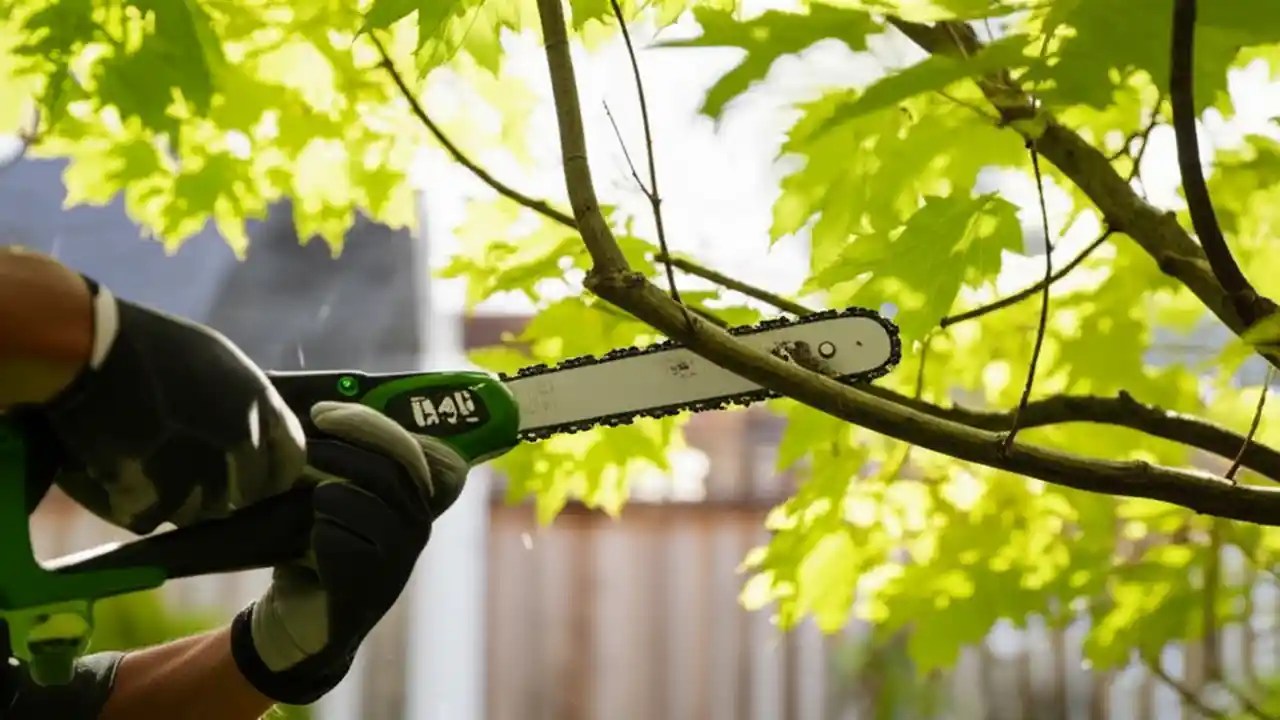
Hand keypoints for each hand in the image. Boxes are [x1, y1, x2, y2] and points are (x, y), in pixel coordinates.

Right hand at [36, 287, 305, 533]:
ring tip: (154, 477)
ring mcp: (198, 468)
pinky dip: (138, 507)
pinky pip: (152, 517)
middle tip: (191, 480)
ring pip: (200, 512)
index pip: (288, 465)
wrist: (90, 346)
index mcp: (263, 408)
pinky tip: (125, 483)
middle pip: (245, 496)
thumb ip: (249, 404)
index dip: (269, 477)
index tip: (250, 479)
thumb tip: (263, 437)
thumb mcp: (220, 363)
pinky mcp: (152, 490)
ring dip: (179, 504)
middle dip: (223, 494)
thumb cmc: (155, 346)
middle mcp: (240, 441)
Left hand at [229, 401, 468, 705]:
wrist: (316, 616)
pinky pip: (328, 536)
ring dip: (318, 503)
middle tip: (301, 446)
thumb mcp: (355, 501)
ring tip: (315, 519)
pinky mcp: (371, 579)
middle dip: (332, 451)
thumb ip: (357, 466)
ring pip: (342, 499)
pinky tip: (316, 557)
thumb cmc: (331, 545)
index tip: (322, 411)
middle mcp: (418, 524)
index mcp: (420, 498)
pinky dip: (313, 540)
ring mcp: (399, 554)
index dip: (362, 423)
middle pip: (376, 468)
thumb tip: (325, 407)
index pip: (401, 446)